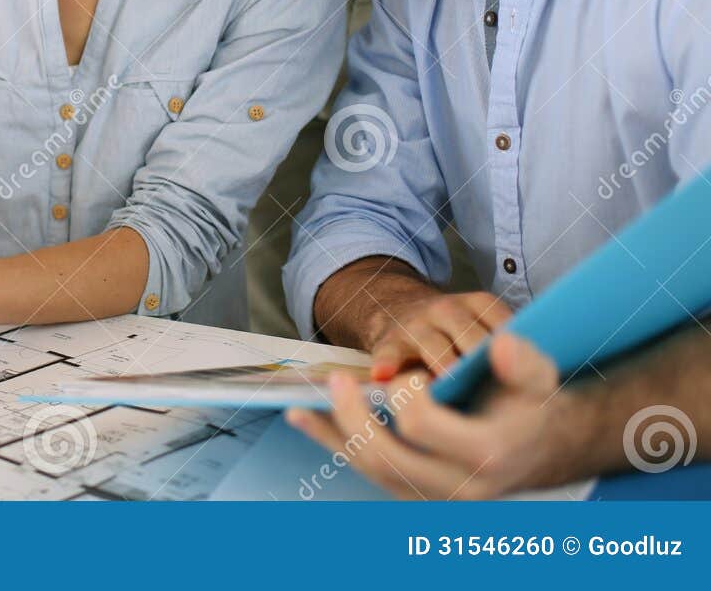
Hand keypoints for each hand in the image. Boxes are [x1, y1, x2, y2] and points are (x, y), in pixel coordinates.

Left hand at [287, 332, 585, 498]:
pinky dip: (333, 444)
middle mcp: (458, 484)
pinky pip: (366, 470)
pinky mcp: (416, 493)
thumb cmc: (528, 405)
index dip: (407, 396)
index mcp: (486, 452)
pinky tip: (302, 419)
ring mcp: (434, 494)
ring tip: (298, 407)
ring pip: (372, 470)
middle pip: (387, 458)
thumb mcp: (539, 380)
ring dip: (332, 435)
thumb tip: (501, 342)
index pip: (423, 427)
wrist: (535, 447)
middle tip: (336, 382)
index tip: (411, 375)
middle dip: (354, 418)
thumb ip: (524, 361)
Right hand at [369, 290, 513, 379]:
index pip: (503, 323)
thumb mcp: (482, 324)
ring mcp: (416, 325)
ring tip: (452, 386)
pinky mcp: (388, 342)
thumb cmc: (455, 334)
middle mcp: (447, 310)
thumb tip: (540, 380)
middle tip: (497, 389)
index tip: (525, 371)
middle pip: (471, 336)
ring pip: (433, 345)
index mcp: (479, 304)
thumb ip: (510, 345)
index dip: (514, 349)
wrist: (396, 308)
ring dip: (444, 366)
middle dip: (481, 361)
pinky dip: (386, 365)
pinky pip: (388, 355)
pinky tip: (384, 376)